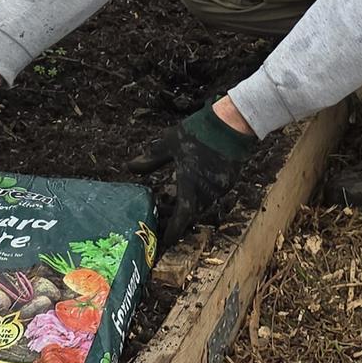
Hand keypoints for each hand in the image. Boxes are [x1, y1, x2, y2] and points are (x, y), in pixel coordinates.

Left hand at [137, 101, 257, 248]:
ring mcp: (221, 186)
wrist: (232, 123)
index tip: (165, 239)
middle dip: (178, 218)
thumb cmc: (198, 132)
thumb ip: (151, 159)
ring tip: (175, 201)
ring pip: (204, 204)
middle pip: (192, 213)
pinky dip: (202, 195)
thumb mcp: (169, 143)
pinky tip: (194, 186)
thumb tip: (129, 167)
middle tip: (163, 216)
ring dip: (190, 205)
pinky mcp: (230, 179)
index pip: (181, 216)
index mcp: (190, 185)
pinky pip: (214, 194)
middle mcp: (207, 191)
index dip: (173, 230)